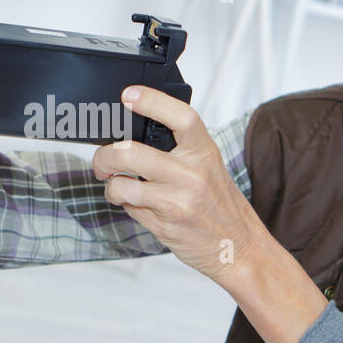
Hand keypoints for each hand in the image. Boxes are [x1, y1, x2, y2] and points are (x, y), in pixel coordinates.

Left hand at [92, 85, 269, 285]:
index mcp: (205, 152)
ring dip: (111, 185)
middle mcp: (192, 174)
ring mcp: (177, 200)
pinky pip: (130, 207)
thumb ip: (180, 150)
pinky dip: (125, 204)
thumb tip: (135, 134)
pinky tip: (136, 204)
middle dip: (104, 156)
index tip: (128, 95)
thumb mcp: (209, 167)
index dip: (152, 101)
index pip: (180, 117)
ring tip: (116, 185)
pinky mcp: (165, 225)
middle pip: (131, 152)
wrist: (240, 247)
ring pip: (122, 184)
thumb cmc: (220, 205)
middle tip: (102, 160)